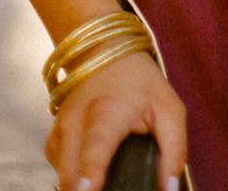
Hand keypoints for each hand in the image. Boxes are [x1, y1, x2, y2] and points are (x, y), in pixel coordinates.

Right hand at [45, 49, 186, 190]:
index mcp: (106, 113)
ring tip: (101, 183)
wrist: (105, 52)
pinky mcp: (53, 136)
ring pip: (63, 177)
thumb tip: (169, 189)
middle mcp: (76, 121)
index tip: (88, 189)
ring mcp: (60, 129)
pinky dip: (72, 176)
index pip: (95, 148)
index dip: (90, 172)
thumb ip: (174, 150)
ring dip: (79, 186)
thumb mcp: (169, 109)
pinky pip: (59, 169)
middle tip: (106, 189)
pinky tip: (90, 171)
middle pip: (71, 174)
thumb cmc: (140, 82)